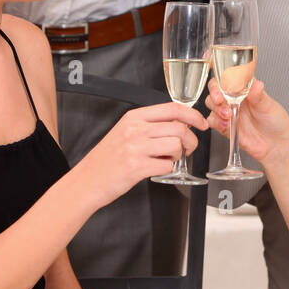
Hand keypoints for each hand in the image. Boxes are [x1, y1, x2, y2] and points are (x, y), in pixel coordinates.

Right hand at [75, 103, 206, 208]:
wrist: (87, 180)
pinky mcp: (137, 167)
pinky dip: (168, 169)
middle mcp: (135, 130)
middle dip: (191, 140)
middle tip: (188, 149)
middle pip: (179, 127)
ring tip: (167, 159)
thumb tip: (180, 123)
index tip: (201, 124)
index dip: (193, 116)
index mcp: (134, 118)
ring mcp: (136, 148)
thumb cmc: (107, 159)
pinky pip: (167, 166)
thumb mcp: (125, 132)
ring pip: (176, 145)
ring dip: (178, 155)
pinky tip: (157, 169)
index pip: (172, 108)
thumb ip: (149, 125)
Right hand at [205, 76, 288, 164]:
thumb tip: (256, 84)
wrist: (275, 145)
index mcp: (245, 89)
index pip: (229, 78)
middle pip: (216, 90)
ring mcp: (229, 112)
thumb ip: (259, 96)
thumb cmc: (275, 122)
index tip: (223, 85)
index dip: (222, 80)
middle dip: (215, 94)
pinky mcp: (225, 126)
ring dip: (216, 108)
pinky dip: (216, 122)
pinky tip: (225, 124)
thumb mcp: (269, 106)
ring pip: (211, 104)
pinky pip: (213, 121)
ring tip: (227, 114)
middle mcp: (235, 99)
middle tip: (220, 100)